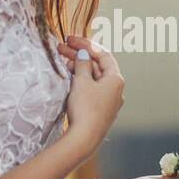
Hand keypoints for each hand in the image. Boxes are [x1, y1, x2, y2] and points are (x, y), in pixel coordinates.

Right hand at [57, 36, 124, 156]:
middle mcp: (116, 89)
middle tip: (61, 47)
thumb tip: (84, 55)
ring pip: (94, 78)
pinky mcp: (100, 110)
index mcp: (116, 79)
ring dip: (79, 68)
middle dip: (80, 56)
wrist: (84, 139)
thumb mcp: (82, 82)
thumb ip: (83, 65)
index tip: (70, 40)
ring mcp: (109, 101)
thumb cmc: (85, 108)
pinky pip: (92, 89)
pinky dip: (81, 81)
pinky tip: (69, 77)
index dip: (86, 45)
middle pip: (97, 66)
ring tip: (62, 61)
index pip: (103, 54)